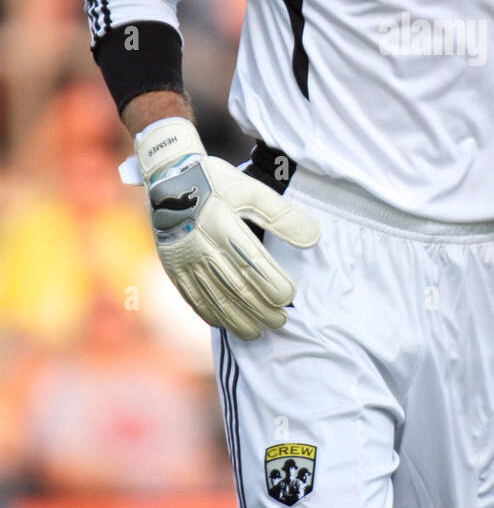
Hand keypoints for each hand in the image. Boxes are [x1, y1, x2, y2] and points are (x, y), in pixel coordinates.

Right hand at [126, 117, 319, 338]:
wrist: (165, 176)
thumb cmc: (215, 180)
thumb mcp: (250, 190)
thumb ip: (282, 216)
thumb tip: (313, 237)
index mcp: (222, 224)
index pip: (252, 262)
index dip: (271, 283)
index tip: (288, 296)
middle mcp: (201, 245)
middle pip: (235, 286)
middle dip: (260, 308)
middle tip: (281, 321)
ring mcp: (185, 259)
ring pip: (213, 296)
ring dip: (237, 318)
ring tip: (258, 332)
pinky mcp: (173, 267)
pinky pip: (192, 296)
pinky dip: (210, 313)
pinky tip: (226, 324)